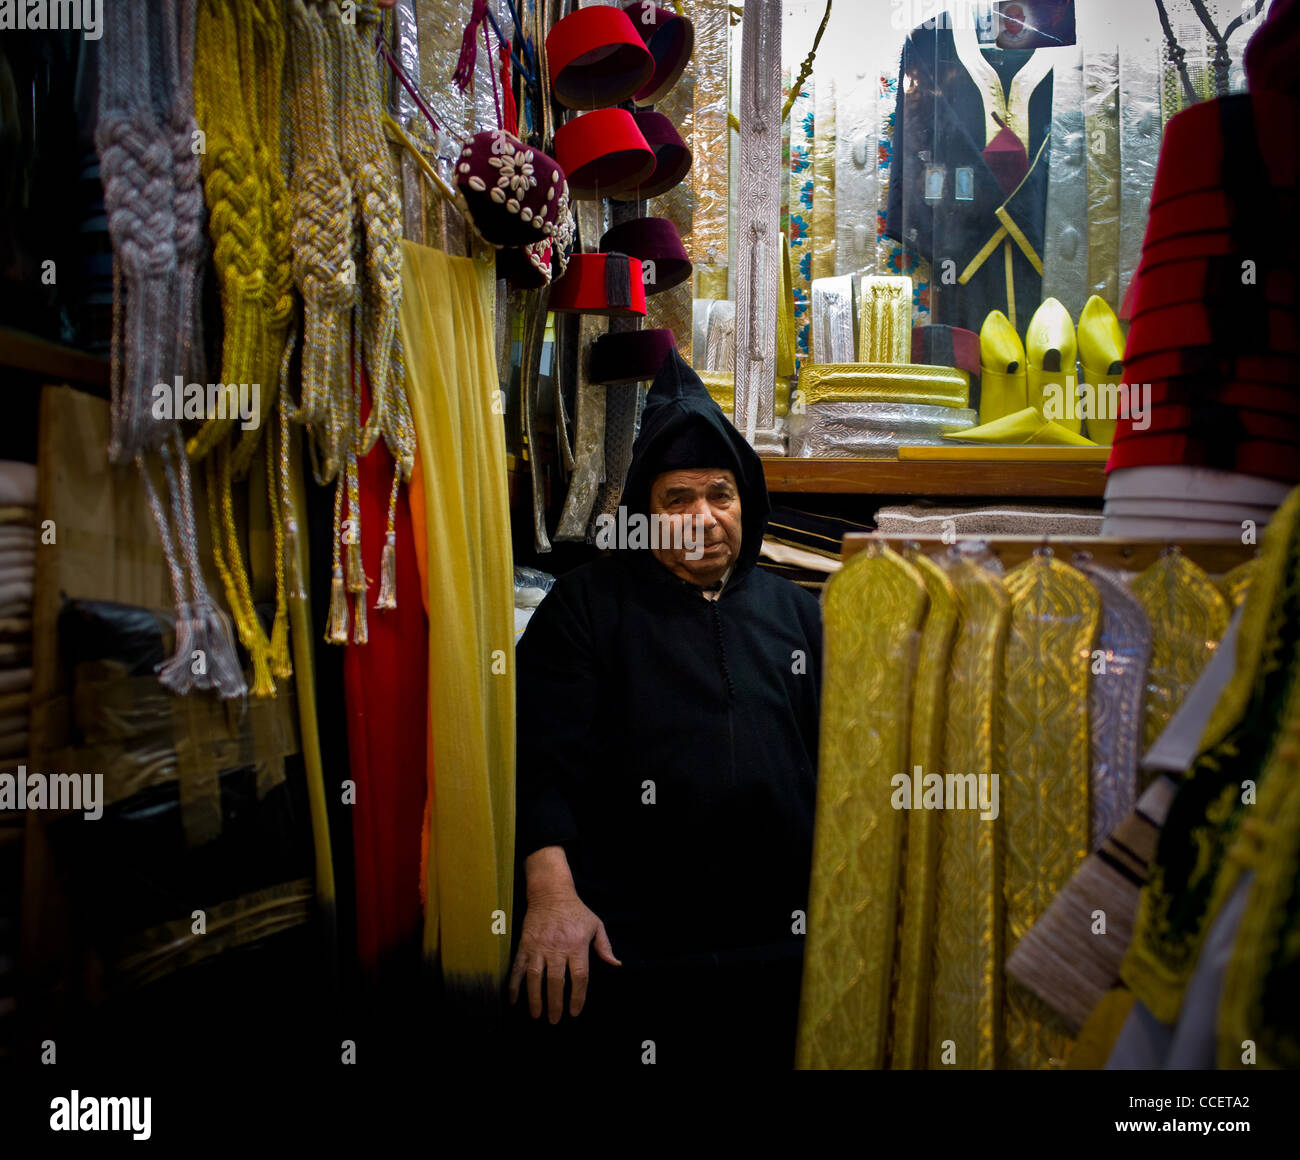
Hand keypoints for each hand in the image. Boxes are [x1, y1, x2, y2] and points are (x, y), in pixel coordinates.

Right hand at [509, 892, 619, 1022]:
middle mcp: (557, 948)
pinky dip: (513, 984)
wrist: (550, 893)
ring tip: (536, 1015)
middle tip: (554, 1020)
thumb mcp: (595, 924)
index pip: (579, 977)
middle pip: (556, 981)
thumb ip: (604, 946)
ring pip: (535, 977)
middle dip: (555, 1004)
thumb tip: (615, 965)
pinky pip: (518, 968)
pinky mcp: (524, 945)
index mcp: (576, 945)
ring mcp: (538, 947)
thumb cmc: (576, 911)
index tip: (574, 1012)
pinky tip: (513, 1000)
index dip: (577, 996)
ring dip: (535, 998)